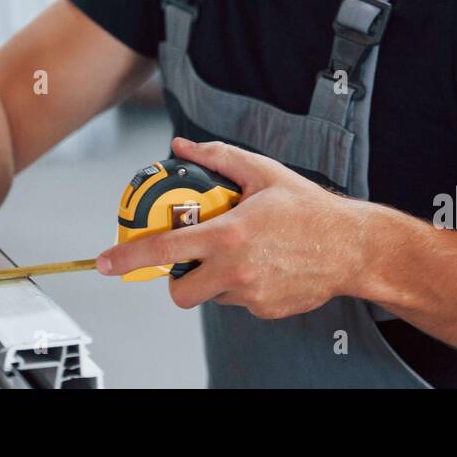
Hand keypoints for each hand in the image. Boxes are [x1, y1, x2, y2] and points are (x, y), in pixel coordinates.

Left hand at [95, 137, 367, 318]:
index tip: (104, 262)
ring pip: (209, 295)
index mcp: (229, 234)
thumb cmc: (309, 208)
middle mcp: (236, 270)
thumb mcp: (262, 173)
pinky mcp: (264, 311)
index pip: (166, 249)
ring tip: (241, 253)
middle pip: (180, 290)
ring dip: (212, 279)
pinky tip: (264, 265)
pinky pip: (237, 301)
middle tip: (192, 256)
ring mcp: (250, 296)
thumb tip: (180, 144)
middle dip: (177, 277)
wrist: (352, 248)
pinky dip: (240, 286)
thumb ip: (217, 157)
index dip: (129, 257)